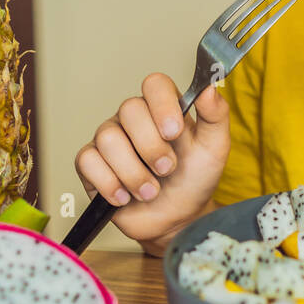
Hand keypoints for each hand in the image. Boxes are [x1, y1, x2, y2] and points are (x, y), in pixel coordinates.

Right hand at [74, 72, 230, 245]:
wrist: (177, 219)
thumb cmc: (195, 179)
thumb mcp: (215, 148)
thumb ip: (216, 115)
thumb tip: (209, 88)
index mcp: (163, 107)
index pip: (154, 84)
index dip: (162, 105)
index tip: (174, 133)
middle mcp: (133, 118)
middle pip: (129, 110)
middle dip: (151, 147)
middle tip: (167, 169)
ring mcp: (110, 139)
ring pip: (108, 139)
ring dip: (134, 173)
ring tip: (150, 190)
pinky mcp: (90, 163)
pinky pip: (87, 161)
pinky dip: (109, 184)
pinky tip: (125, 197)